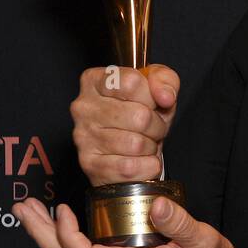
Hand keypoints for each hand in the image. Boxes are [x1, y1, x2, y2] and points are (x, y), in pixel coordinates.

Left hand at [12, 195, 233, 247]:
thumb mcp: (203, 240)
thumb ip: (180, 223)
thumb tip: (157, 205)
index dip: (66, 235)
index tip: (64, 209)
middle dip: (41, 235)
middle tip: (23, 208)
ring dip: (48, 239)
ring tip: (34, 213)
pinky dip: (64, 243)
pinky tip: (62, 226)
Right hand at [70, 64, 180, 186]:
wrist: (130, 151)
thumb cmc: (142, 115)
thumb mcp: (157, 89)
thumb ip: (164, 80)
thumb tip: (165, 96)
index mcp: (94, 81)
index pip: (132, 82)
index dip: (152, 97)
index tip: (152, 103)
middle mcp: (83, 107)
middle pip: (139, 116)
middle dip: (156, 126)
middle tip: (152, 129)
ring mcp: (83, 136)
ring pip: (136, 144)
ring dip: (150, 147)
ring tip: (144, 143)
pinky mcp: (89, 164)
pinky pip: (130, 168)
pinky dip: (146, 166)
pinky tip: (140, 160)